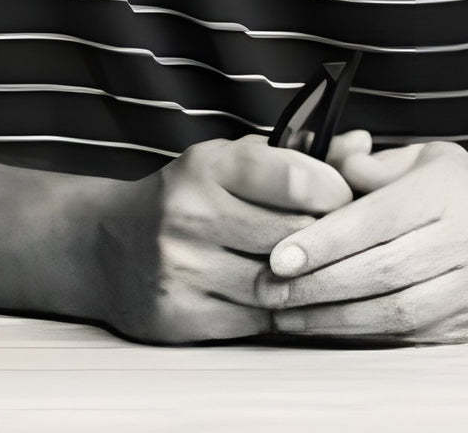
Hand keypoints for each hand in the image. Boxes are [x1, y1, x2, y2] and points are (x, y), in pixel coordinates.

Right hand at [94, 132, 354, 343]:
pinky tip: (279, 295)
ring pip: (279, 285)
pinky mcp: (178, 316)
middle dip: (325, 240)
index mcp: (209, 166)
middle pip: (296, 237)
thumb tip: (364, 146)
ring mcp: (182, 268)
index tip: (346, 200)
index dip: (336, 192)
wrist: (103, 245)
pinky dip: (275, 310)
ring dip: (303, 280)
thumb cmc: (186, 196)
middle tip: (339, 239)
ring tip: (311, 268)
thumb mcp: (233, 160)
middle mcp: (191, 214)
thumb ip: (300, 155)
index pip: (298, 179)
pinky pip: (255, 321)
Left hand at [256, 137, 467, 343]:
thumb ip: (370, 162)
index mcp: (450, 190)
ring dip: (333, 317)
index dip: (327, 241)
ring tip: (288, 315)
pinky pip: (410, 334)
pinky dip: (363, 333)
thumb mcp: (421, 157)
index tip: (281, 256)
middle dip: (319, 284)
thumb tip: (328, 168)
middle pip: (383, 270)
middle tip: (270, 290)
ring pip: (395, 311)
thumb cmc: (459, 191)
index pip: (380, 219)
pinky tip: (328, 325)